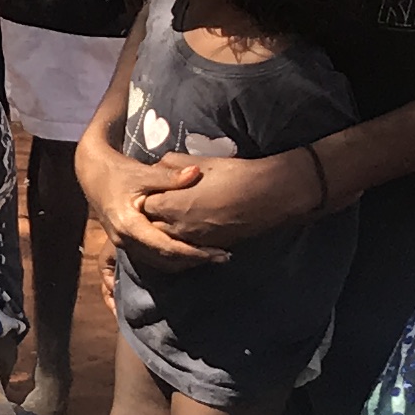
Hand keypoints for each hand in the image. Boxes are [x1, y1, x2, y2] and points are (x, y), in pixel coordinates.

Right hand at [96, 160, 215, 264]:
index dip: (194, 253)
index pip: (166, 247)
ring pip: (159, 263)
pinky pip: (153, 258)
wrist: (93, 175)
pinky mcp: (128, 244)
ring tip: (212, 256)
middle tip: (223, 257)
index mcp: (129, 225)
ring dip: (185, 262)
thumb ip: (170, 177)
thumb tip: (196, 173)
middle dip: (194, 261)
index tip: (217, 253)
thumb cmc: (118, 172)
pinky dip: (174, 258)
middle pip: (165, 260)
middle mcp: (126, 240)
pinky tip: (192, 252)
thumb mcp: (143, 173)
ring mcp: (125, 244)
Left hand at [109, 148, 317, 266]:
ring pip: (167, 244)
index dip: (146, 197)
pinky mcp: (208, 248)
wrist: (269, 196)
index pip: (145, 206)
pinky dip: (180, 245)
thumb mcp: (200, 163)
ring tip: (166, 224)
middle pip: (152, 227)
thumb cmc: (235, 174)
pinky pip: (186, 251)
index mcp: (172, 204)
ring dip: (163, 235)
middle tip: (153, 208)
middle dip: (150, 219)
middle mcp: (178, 227)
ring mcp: (193, 241)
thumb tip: (158, 165)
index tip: (147, 190)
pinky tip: (183, 236)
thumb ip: (173, 165)